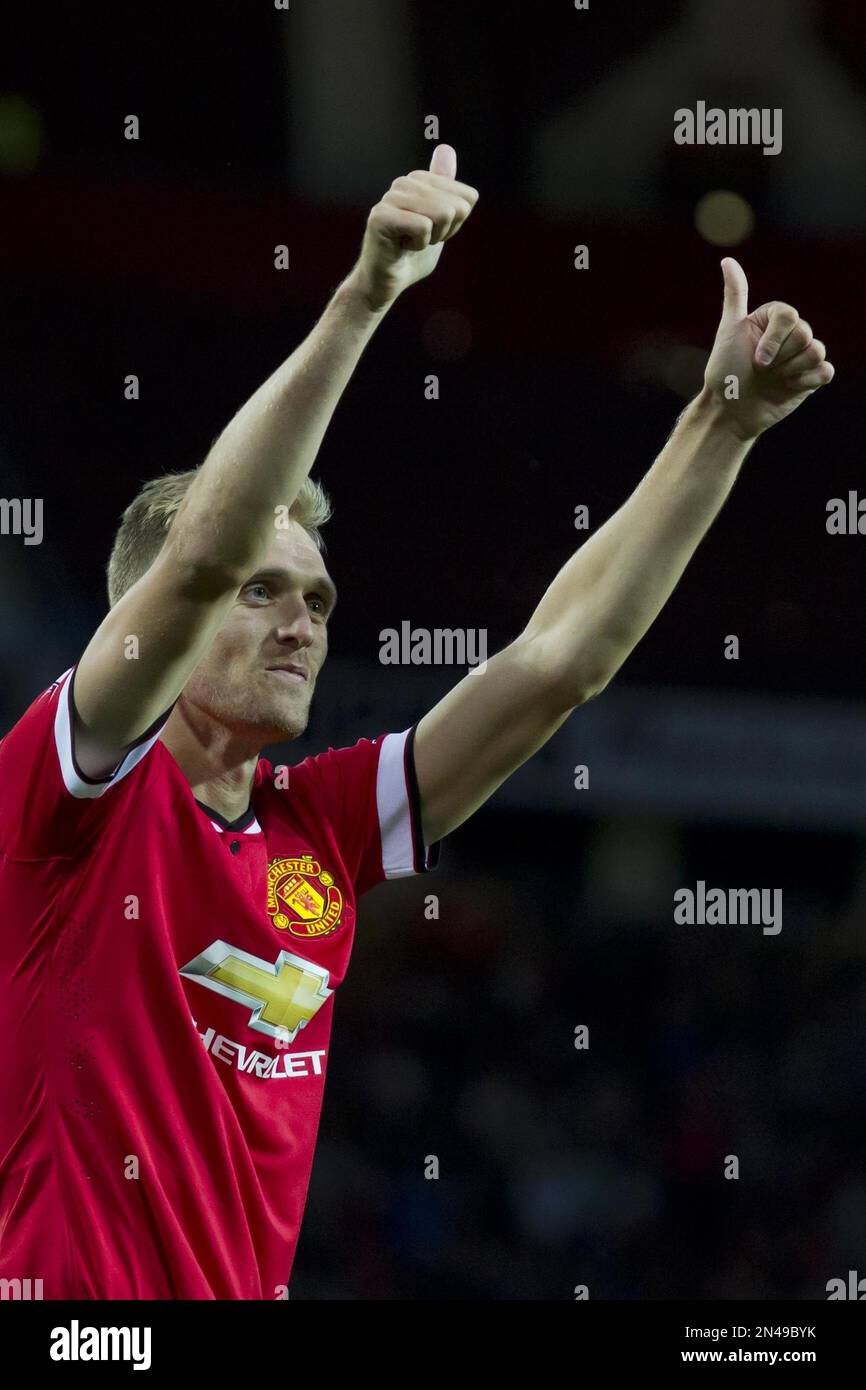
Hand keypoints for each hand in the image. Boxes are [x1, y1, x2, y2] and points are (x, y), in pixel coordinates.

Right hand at [345, 145, 478, 311]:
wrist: (387, 282)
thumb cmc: (412, 254)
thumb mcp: (440, 220)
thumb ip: (447, 189)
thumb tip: (446, 147)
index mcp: (420, 179)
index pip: (467, 199)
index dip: (455, 224)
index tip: (433, 232)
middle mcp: (404, 182)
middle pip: (455, 206)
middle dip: (444, 232)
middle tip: (420, 240)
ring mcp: (390, 197)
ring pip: (441, 214)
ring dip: (431, 239)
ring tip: (409, 243)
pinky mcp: (381, 216)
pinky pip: (423, 227)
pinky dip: (417, 245)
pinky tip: (401, 247)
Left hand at [703, 258, 834, 440]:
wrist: (730, 410)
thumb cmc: (725, 371)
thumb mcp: (729, 330)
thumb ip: (735, 295)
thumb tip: (727, 260)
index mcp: (773, 319)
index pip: (789, 316)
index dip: (774, 340)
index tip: (756, 358)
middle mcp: (790, 335)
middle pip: (805, 334)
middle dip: (780, 357)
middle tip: (762, 370)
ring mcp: (801, 356)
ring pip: (816, 351)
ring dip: (791, 370)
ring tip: (774, 379)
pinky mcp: (811, 378)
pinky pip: (825, 371)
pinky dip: (807, 381)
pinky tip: (787, 388)